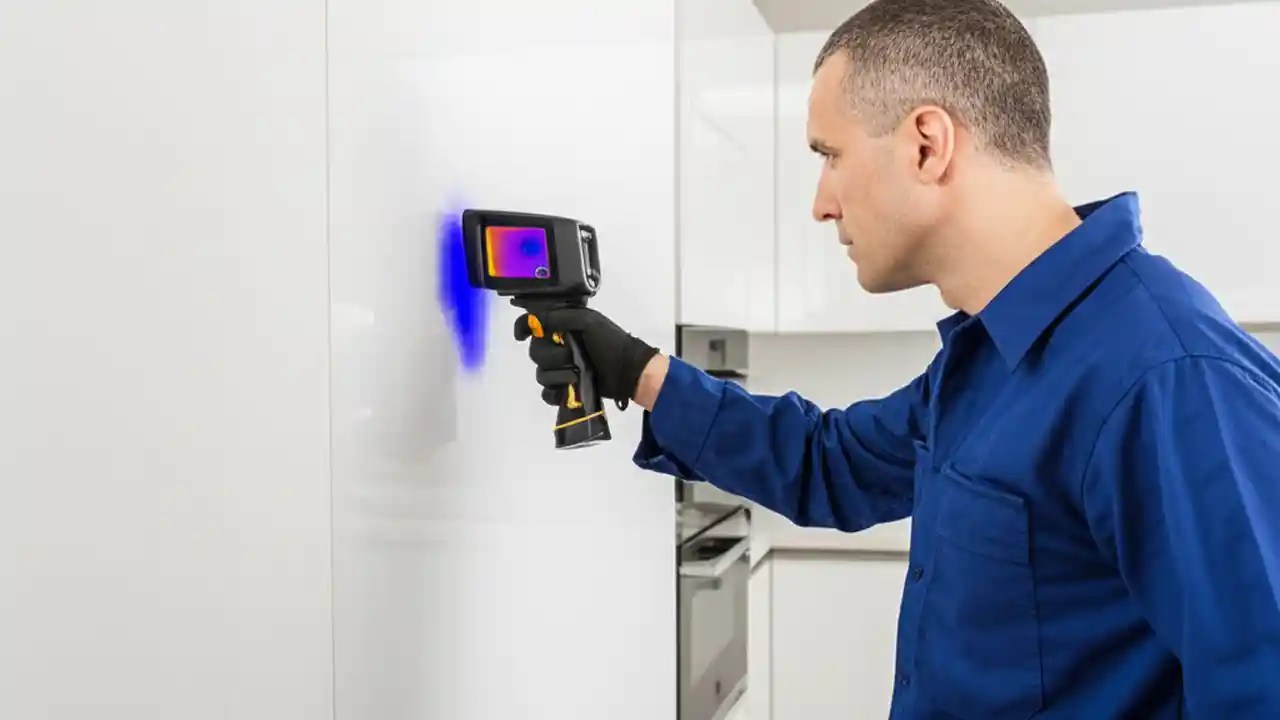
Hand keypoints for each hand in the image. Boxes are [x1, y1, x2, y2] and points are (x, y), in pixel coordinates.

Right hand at [513, 307, 659, 407]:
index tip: (522, 336)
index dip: (523, 328)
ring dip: (556, 376)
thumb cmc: (610, 342)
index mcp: (562, 327)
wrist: (628, 370)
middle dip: (551, 356)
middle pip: (535, 352)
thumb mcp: (587, 321)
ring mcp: (561, 369)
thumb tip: (533, 319)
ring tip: (575, 375)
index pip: (532, 325)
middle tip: (570, 356)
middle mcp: (558, 346)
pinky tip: (565, 392)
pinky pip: (547, 393)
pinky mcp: (565, 388)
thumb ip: (559, 317)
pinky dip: (554, 394)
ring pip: (541, 374)